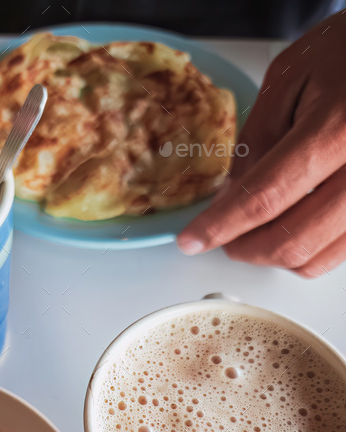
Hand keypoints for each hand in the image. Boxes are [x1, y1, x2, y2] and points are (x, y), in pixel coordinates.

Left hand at [177, 12, 345, 277]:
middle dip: (245, 248)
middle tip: (222, 237)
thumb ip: (257, 140)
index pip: (264, 198)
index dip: (220, 226)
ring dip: (274, 256)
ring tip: (254, 232)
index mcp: (336, 131)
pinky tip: (289, 228)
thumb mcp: (288, 80)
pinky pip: (338, 253)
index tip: (192, 240)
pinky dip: (306, 252)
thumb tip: (228, 196)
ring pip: (316, 259)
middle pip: (292, 241)